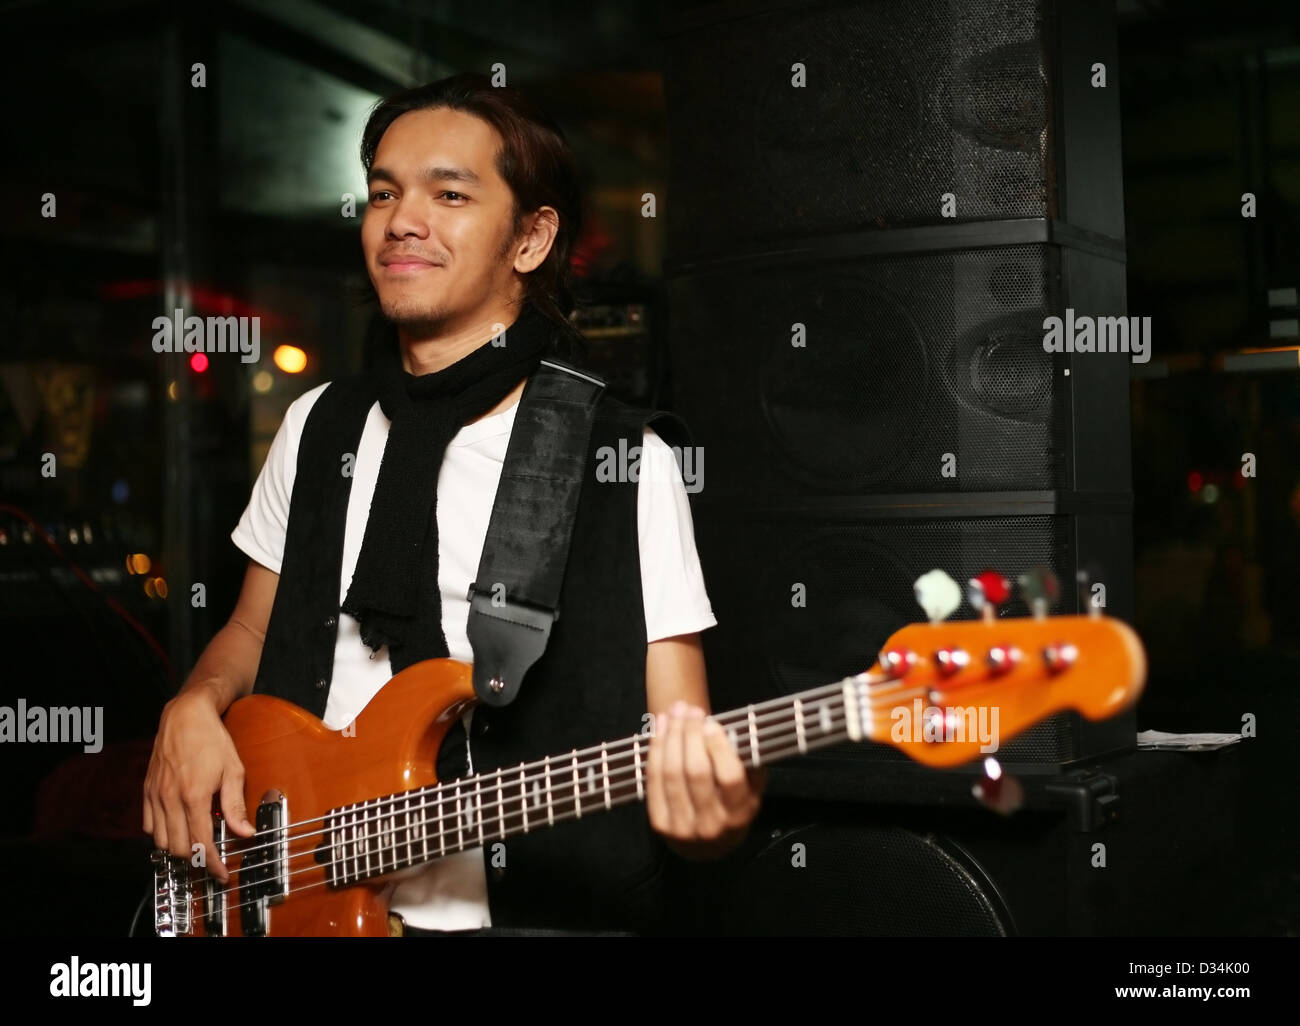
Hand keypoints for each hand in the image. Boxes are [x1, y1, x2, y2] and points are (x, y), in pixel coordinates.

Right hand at [142, 687, 254, 881]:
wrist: (185, 715)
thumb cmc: (212, 739)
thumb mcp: (233, 770)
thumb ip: (236, 804)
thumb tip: (244, 832)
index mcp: (194, 796)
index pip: (201, 843)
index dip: (212, 864)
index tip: (221, 874)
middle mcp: (170, 799)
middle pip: (177, 848)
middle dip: (195, 862)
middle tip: (211, 863)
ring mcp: (155, 795)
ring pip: (159, 841)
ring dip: (177, 850)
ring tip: (195, 849)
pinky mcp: (147, 790)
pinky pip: (148, 824)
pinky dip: (160, 834)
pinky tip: (176, 830)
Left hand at [645, 700, 765, 855]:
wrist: (706, 847)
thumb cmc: (731, 807)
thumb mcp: (751, 792)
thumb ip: (750, 766)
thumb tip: (738, 732)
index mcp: (738, 815)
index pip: (730, 778)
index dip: (719, 748)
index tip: (712, 724)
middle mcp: (710, 825)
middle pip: (696, 771)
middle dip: (691, 735)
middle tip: (691, 710)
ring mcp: (681, 827)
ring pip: (672, 772)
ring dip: (672, 737)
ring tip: (675, 712)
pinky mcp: (659, 824)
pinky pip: (654, 779)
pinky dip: (656, 749)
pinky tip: (661, 728)